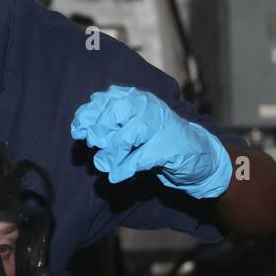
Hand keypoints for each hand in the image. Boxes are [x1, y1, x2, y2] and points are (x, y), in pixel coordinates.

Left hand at [69, 85, 232, 198]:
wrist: (198, 153)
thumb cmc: (157, 140)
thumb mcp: (132, 126)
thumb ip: (109, 124)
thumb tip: (82, 129)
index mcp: (136, 98)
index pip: (106, 99)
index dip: (88, 115)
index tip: (78, 131)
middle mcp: (148, 107)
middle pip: (116, 112)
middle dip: (100, 130)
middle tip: (93, 145)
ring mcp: (160, 126)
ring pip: (128, 135)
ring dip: (111, 153)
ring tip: (103, 166)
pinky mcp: (168, 148)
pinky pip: (141, 158)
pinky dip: (125, 169)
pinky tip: (117, 176)